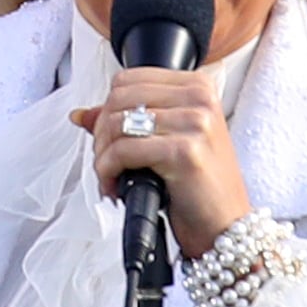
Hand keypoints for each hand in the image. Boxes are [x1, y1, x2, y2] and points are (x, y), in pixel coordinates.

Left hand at [74, 65, 249, 257]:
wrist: (225, 226)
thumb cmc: (201, 188)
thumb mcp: (168, 143)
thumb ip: (128, 121)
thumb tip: (81, 115)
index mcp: (198, 87)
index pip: (128, 79)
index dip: (106, 109)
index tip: (109, 139)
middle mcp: (200, 99)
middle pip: (119, 98)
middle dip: (101, 133)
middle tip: (106, 162)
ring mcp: (195, 123)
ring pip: (117, 124)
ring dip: (102, 155)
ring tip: (111, 176)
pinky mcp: (185, 151)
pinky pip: (123, 151)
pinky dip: (108, 171)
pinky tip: (116, 188)